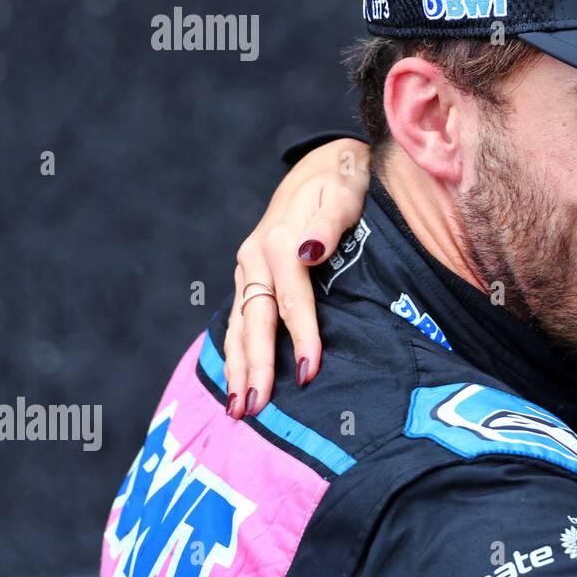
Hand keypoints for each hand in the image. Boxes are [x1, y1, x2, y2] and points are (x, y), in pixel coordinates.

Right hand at [223, 138, 371, 418]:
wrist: (323, 167)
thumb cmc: (342, 182)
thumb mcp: (343, 193)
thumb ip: (329, 222)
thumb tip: (309, 251)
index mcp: (278, 241)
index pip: (292, 300)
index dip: (302, 337)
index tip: (310, 372)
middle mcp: (256, 258)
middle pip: (254, 321)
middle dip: (255, 366)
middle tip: (254, 408)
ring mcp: (248, 269)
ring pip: (239, 326)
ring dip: (237, 367)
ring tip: (238, 409)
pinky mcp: (250, 277)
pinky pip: (238, 320)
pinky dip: (234, 352)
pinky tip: (233, 381)